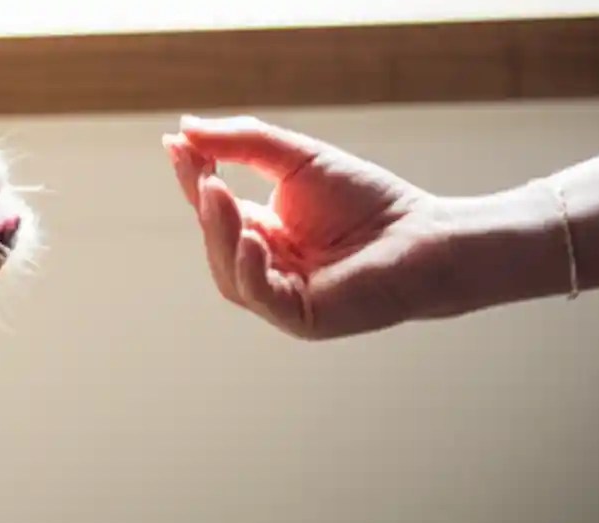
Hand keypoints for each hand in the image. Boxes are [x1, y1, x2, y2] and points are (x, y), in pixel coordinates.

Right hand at [164, 116, 450, 338]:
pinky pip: (260, 296)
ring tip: (217, 196)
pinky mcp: (300, 318)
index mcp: (259, 234)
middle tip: (202, 174)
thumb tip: (186, 128)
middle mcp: (262, 268)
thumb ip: (244, 142)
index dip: (193, 178)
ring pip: (229, 273)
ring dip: (219, 235)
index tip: (175, 144)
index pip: (214, 207)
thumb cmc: (366, 200)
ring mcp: (278, 297)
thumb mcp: (296, 160)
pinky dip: (249, 267)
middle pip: (215, 241)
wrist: (423, 236)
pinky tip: (250, 238)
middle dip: (206, 208)